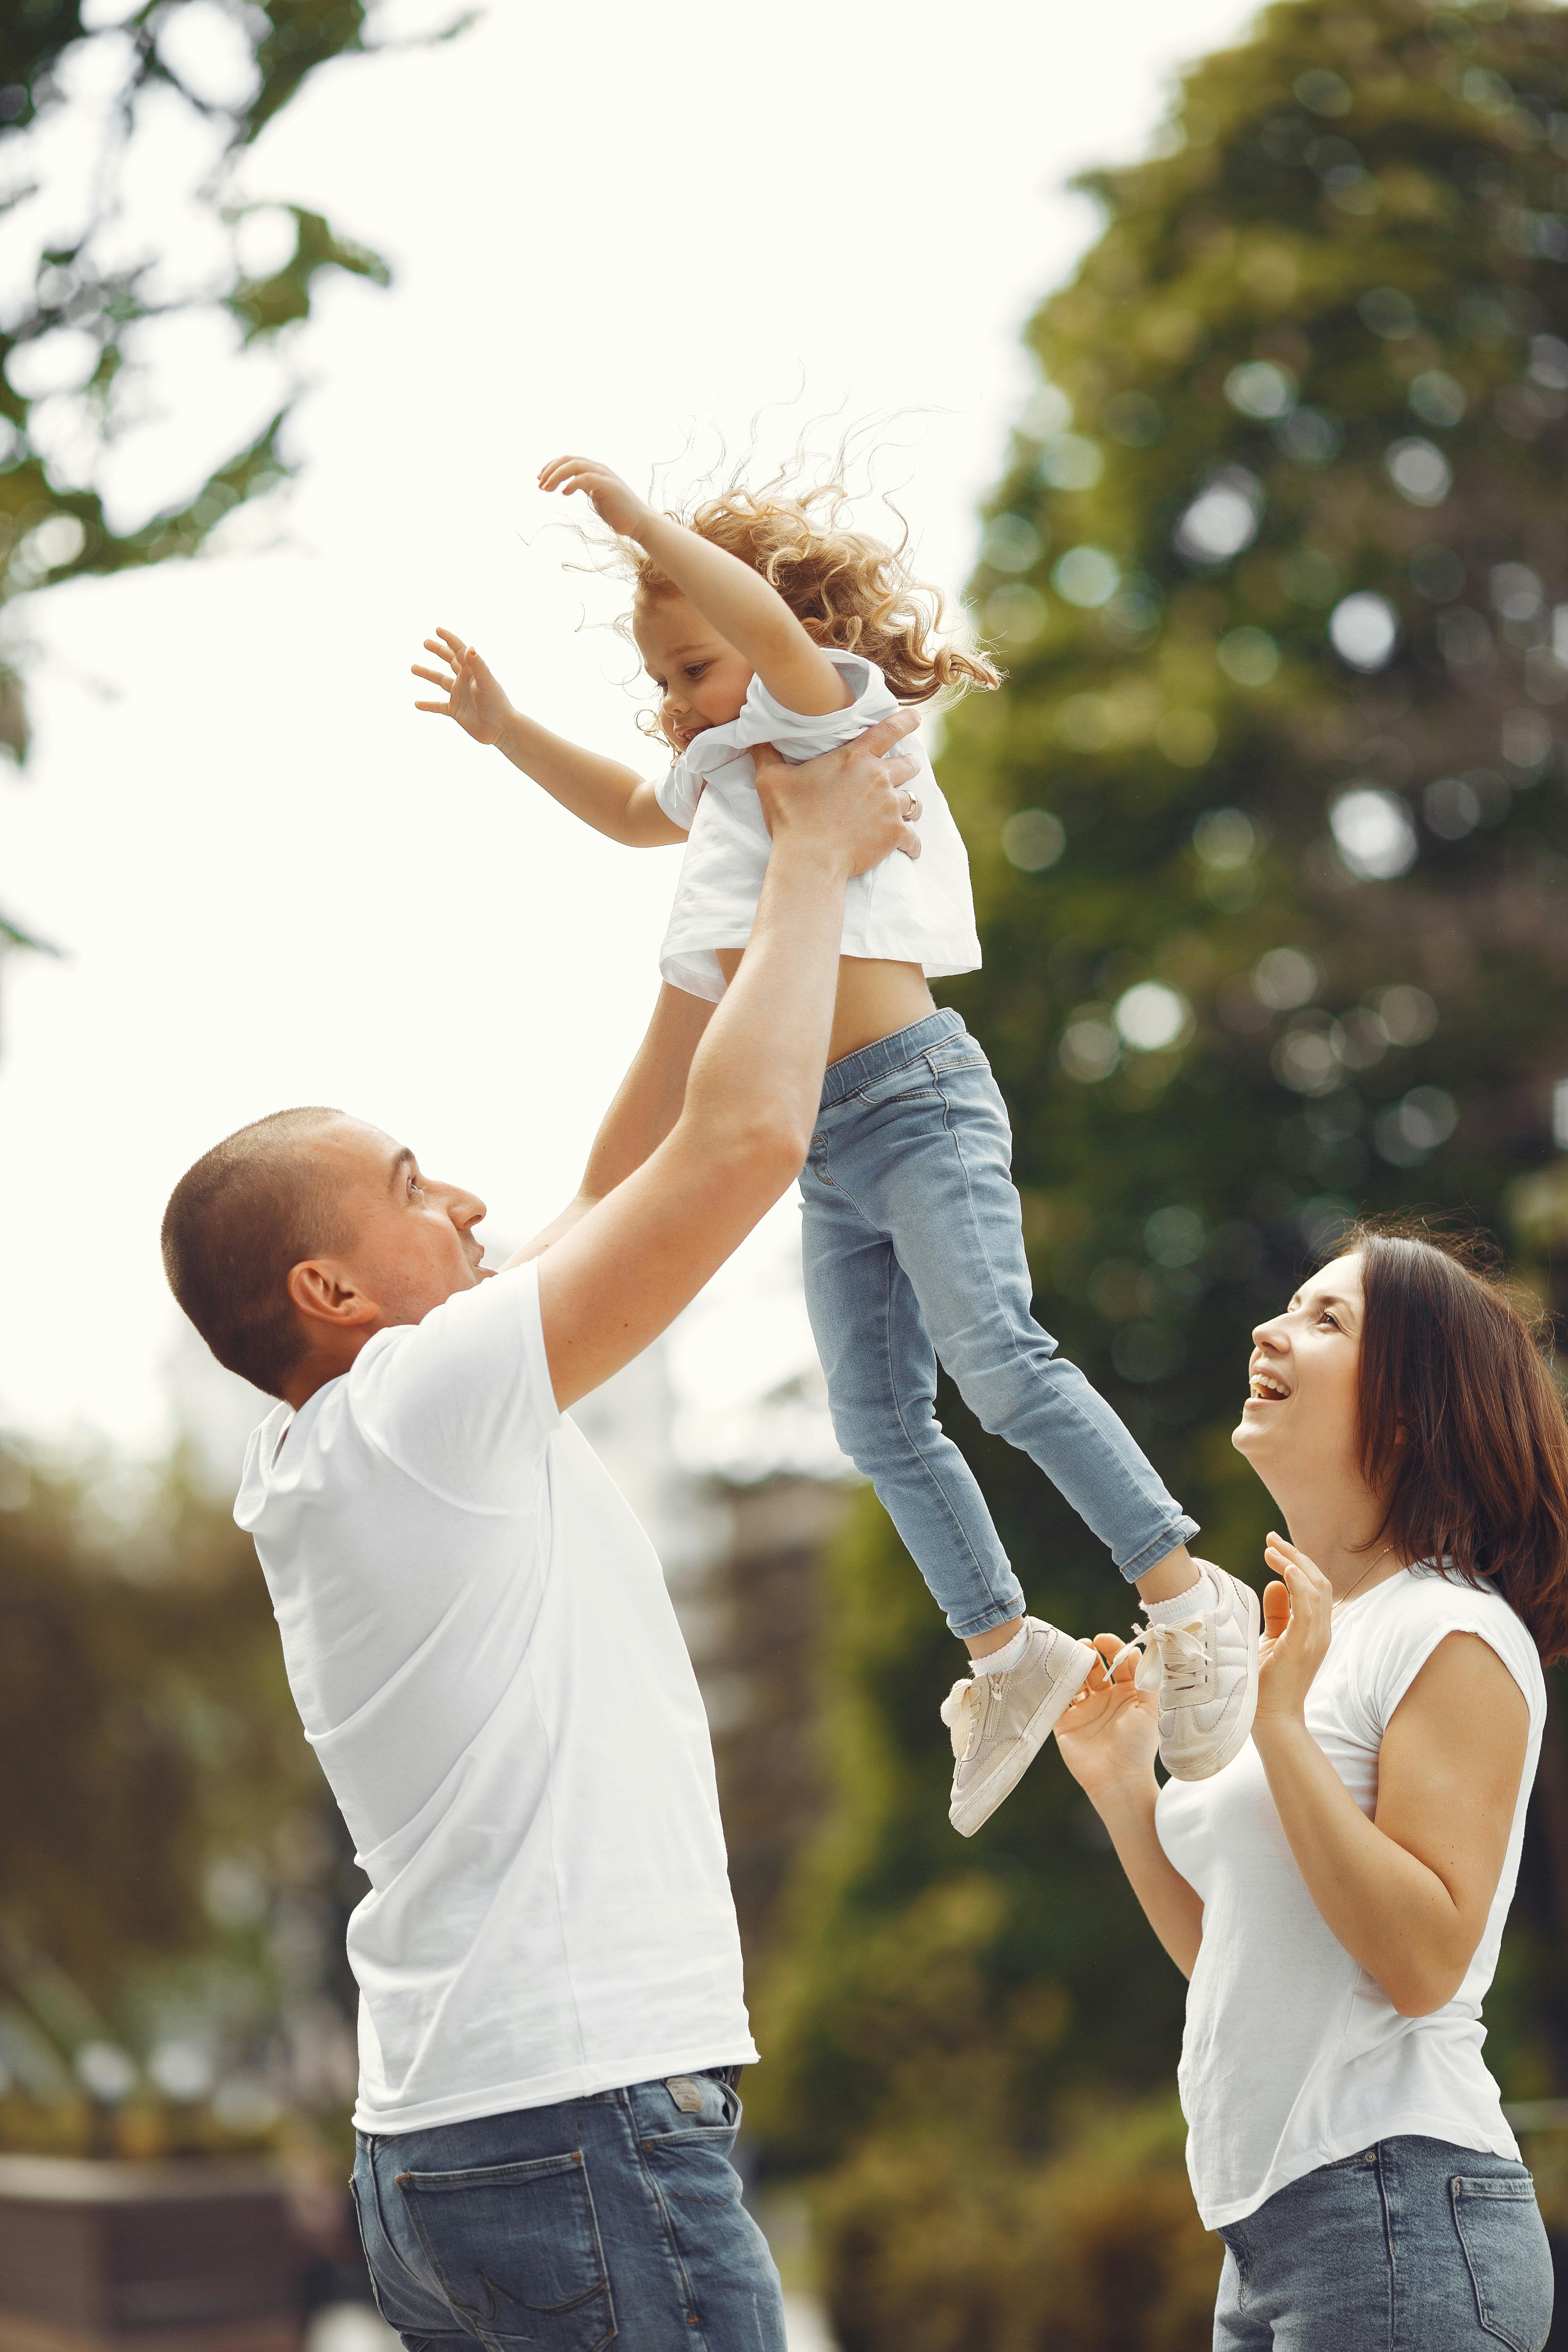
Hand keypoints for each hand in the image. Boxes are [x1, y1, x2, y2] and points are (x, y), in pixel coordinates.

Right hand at [412, 628, 513, 745]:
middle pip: (449, 661)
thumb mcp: (486, 683)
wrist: (501, 729)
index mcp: (472, 671)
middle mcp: (465, 681)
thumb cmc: (497, 705)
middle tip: (425, 642)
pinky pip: (438, 706)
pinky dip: (428, 705)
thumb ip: (478, 666)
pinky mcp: (456, 711)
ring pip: (440, 681)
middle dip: (438, 650)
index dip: (449, 639)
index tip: (437, 629)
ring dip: (427, 673)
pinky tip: (416, 704)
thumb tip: (469, 648)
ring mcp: (460, 695)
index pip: (459, 650)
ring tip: (413, 667)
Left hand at [538, 454, 652, 539]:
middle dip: (550, 469)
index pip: (568, 460)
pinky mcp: (608, 486)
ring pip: (575, 465)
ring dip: (557, 475)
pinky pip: (585, 478)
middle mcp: (598, 469)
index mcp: (594, 470)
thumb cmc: (618, 512)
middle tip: (539, 484)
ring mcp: (604, 476)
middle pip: (568, 459)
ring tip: (546, 488)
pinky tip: (564, 493)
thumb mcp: (596, 497)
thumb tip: (569, 486)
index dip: (551, 467)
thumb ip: (585, 488)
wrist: (639, 523)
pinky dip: (572, 483)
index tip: (540, 479)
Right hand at [751, 712, 922, 877]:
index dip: (906, 720)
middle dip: (908, 766)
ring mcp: (890, 806)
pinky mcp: (895, 834)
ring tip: (902, 812)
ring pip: (914, 800)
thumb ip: (766, 754)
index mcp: (855, 758)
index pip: (889, 729)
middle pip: (909, 764)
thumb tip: (753, 737)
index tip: (916, 718)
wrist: (810, 859)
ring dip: (908, 805)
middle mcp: (878, 778)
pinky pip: (913, 838)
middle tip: (903, 772)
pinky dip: (912, 844)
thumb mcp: (771, 780)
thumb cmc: (790, 818)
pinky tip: (909, 849)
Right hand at [1056, 1634, 1159, 1799]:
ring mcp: (1084, 1710)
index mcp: (1127, 1694)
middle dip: (1089, 1653)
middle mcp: (1104, 1699)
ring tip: (1068, 1657)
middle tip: (1084, 1646)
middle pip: (1094, 1668)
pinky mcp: (1065, 1722)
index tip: (1103, 1639)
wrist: (1117, 1780)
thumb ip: (1145, 1680)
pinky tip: (1053, 1675)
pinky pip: (1056, 1699)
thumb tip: (1137, 1651)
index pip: (1118, 1663)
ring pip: (1074, 1680)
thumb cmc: (1138, 1746)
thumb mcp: (1149, 1711)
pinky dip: (1053, 1686)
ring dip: (1071, 1666)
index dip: (1112, 1648)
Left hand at [1254, 1533, 1333, 1727]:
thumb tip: (1273, 1584)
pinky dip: (1298, 1584)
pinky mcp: (1304, 1645)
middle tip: (1271, 1539)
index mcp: (1315, 1629)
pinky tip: (1284, 1569)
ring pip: (1317, 1589)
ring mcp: (1316, 1638)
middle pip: (1318, 1581)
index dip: (1297, 1562)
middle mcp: (1321, 1631)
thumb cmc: (1269, 1682)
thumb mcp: (1273, 1640)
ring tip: (1272, 1547)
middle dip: (1295, 1555)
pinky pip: (1308, 1607)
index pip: (1314, 1586)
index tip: (1273, 1546)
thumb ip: (1278, 1613)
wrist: (1272, 1719)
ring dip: (1294, 1563)